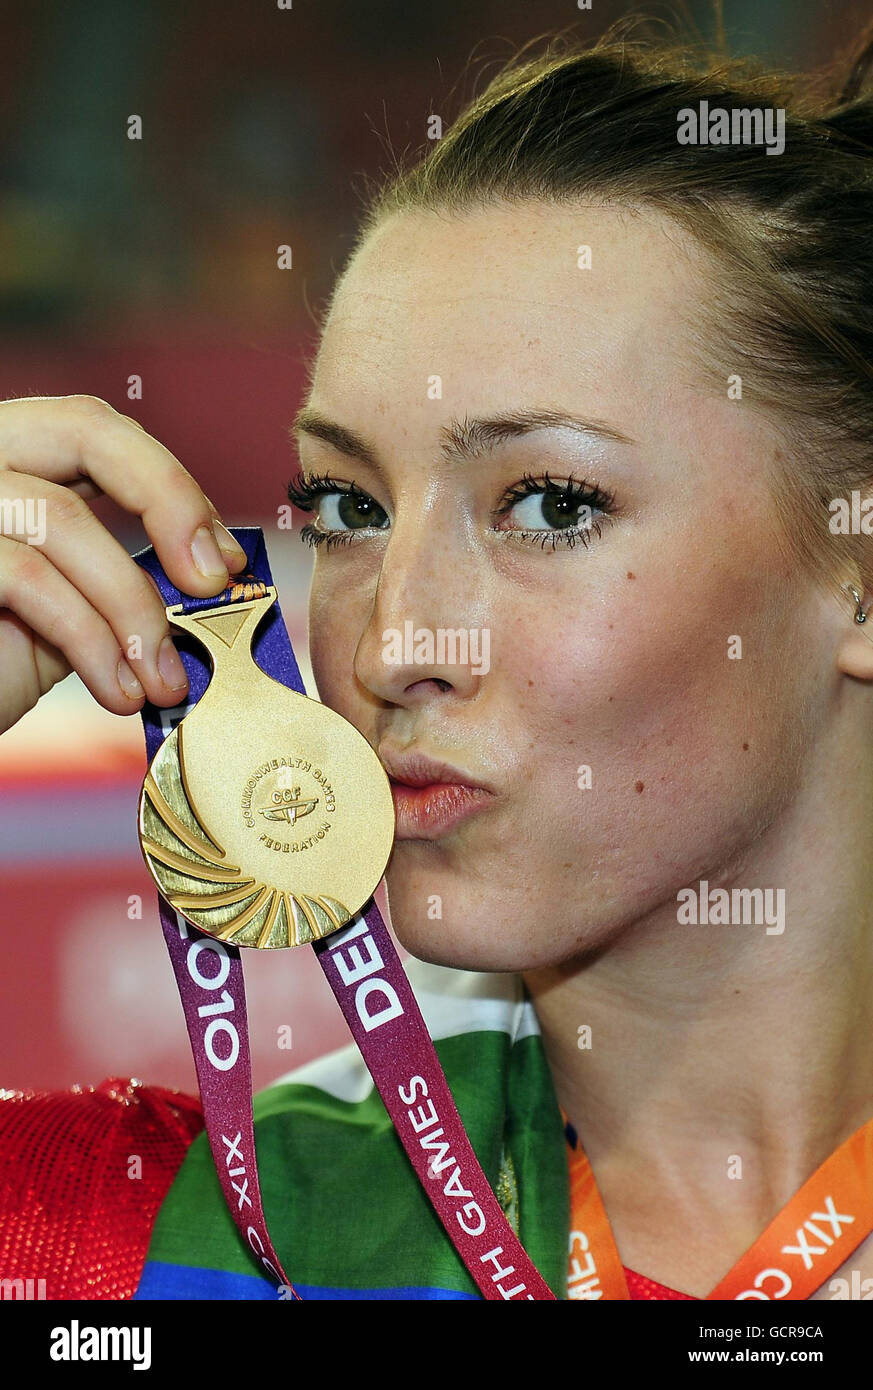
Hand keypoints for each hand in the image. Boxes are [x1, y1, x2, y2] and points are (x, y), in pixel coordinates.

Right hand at [0, 394, 247, 736]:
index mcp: (17, 457)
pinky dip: (92, 643)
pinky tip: (118, 690)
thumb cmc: (0, 661)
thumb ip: (125, 573)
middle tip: (211, 583)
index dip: (172, 485)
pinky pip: (31, 580)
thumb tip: (213, 570)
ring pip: (64, 518)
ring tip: (163, 680)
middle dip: (167, 503)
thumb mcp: (76, 608)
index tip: (224, 558)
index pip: (100, 429)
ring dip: (133, 608)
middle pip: (84, 431)